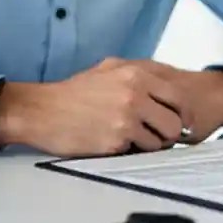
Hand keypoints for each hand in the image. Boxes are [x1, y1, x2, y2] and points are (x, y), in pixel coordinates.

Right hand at [0, 58, 222, 155]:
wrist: (41, 111)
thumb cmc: (76, 93)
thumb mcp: (109, 69)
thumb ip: (141, 73)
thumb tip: (172, 84)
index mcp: (136, 74)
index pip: (179, 97)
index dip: (182, 113)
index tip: (178, 122)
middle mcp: (135, 94)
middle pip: (176, 123)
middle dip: (169, 133)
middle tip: (157, 136)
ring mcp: (126, 119)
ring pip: (161, 141)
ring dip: (151, 145)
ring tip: (133, 140)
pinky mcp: (115, 141)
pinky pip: (139, 152)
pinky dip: (132, 151)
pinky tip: (116, 144)